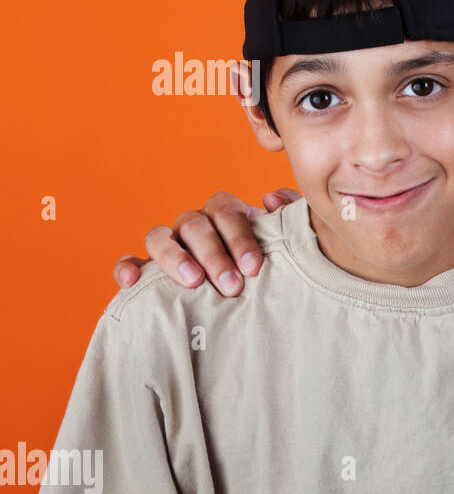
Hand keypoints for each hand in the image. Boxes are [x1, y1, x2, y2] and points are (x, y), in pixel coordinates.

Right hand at [112, 188, 299, 294]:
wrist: (255, 294)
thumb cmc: (272, 264)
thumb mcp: (286, 241)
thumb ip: (288, 215)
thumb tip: (270, 199)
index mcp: (226, 214)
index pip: (225, 212)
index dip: (238, 237)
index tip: (253, 268)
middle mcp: (195, 225)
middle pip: (194, 224)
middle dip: (213, 255)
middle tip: (232, 287)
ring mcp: (170, 245)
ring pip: (158, 237)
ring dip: (174, 258)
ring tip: (194, 283)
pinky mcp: (148, 269)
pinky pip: (130, 262)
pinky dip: (126, 268)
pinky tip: (132, 283)